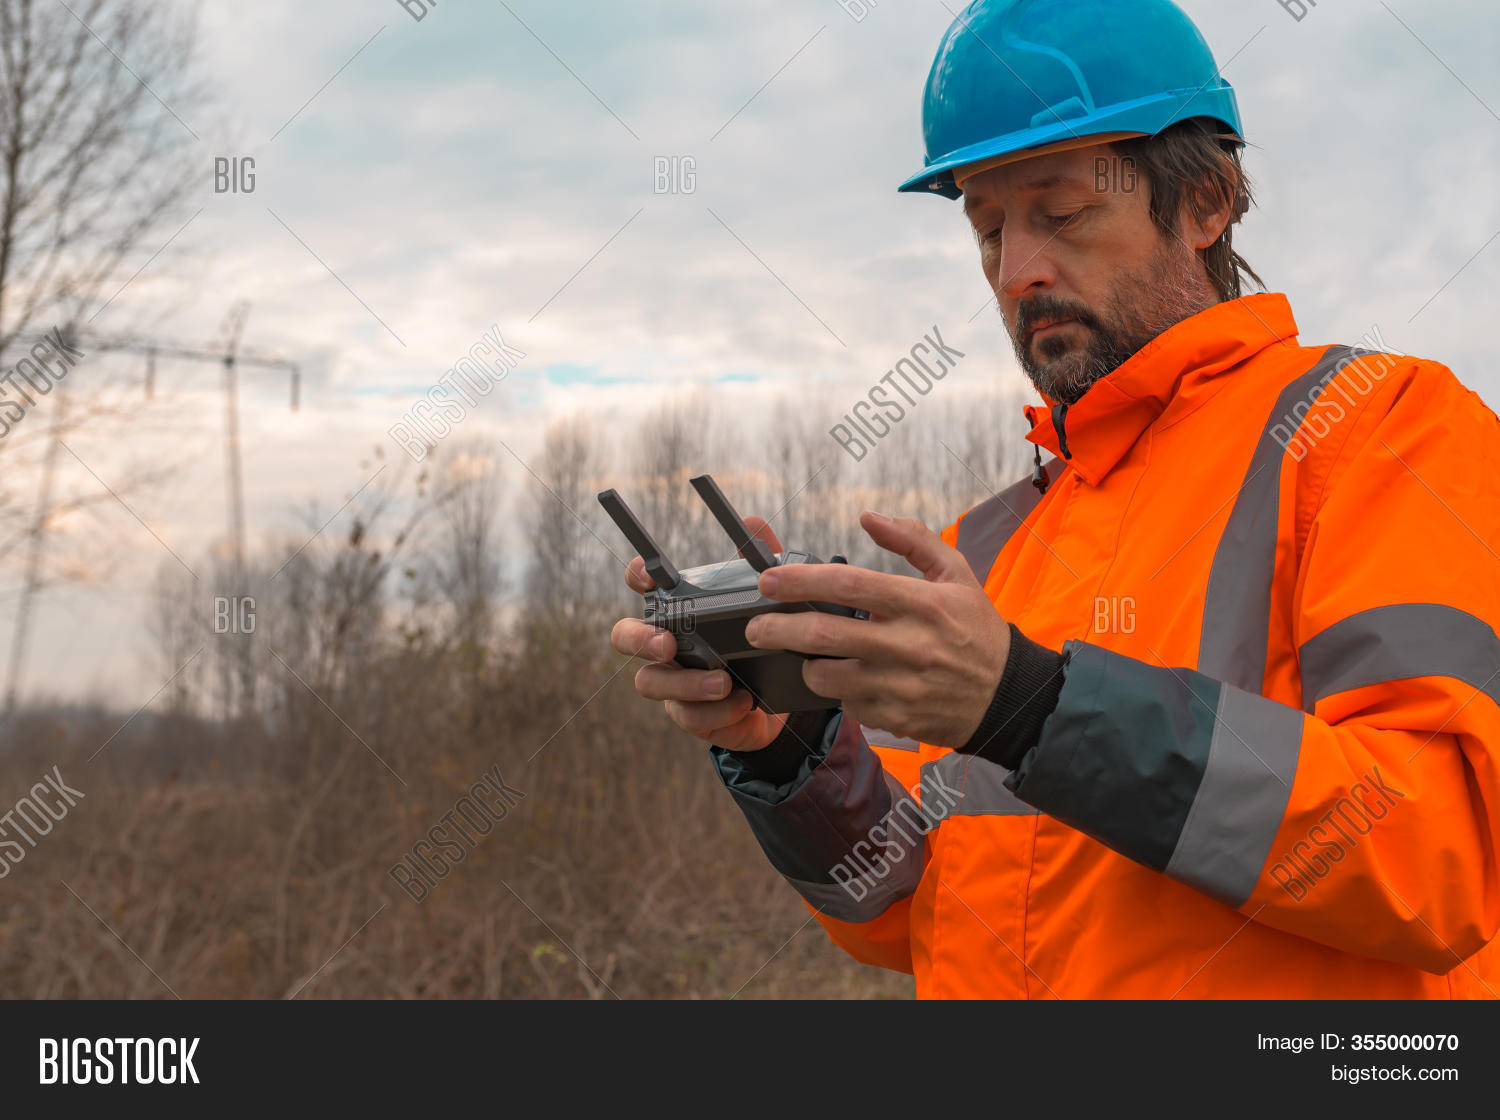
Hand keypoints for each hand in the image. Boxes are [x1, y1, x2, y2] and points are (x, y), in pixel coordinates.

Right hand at [609, 514, 788, 751]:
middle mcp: (664, 646)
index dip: (637, 576)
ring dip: (685, 683)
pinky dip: (717, 712)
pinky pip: (689, 717)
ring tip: (724, 681)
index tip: (647, 575)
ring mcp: (673, 683)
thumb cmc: (761, 640)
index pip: (642, 587)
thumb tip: (754, 521)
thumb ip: (761, 563)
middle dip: (639, 640)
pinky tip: (744, 704)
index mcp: (677, 611)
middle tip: (667, 645)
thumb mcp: (768, 601)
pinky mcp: (691, 716)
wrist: (780, 699)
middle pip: (624, 637)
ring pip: (650, 683)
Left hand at [744, 512, 1010, 747]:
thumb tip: (868, 517)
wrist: (1007, 696)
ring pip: (827, 677)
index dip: (801, 581)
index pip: (849, 585)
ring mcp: (901, 687)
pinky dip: (841, 692)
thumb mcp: (956, 575)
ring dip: (807, 665)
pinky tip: (853, 681)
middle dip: (777, 629)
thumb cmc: (976, 629)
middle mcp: (910, 646)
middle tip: (755, 626)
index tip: (768, 581)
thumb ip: (914, 539)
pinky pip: (849, 705)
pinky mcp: (897, 718)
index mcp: (922, 604)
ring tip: (809, 655)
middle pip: (824, 635)